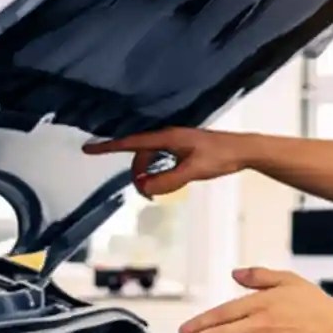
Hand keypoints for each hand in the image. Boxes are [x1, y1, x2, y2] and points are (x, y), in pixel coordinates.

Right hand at [82, 127, 247, 197]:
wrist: (243, 150)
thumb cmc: (221, 157)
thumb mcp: (194, 171)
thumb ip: (169, 180)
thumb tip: (145, 188)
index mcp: (168, 138)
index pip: (131, 142)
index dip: (109, 146)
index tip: (88, 149)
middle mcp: (169, 137)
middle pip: (140, 155)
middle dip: (137, 174)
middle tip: (146, 195)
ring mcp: (176, 142)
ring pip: (151, 159)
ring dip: (149, 175)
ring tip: (155, 193)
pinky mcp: (184, 148)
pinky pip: (162, 159)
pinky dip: (158, 171)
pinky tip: (165, 182)